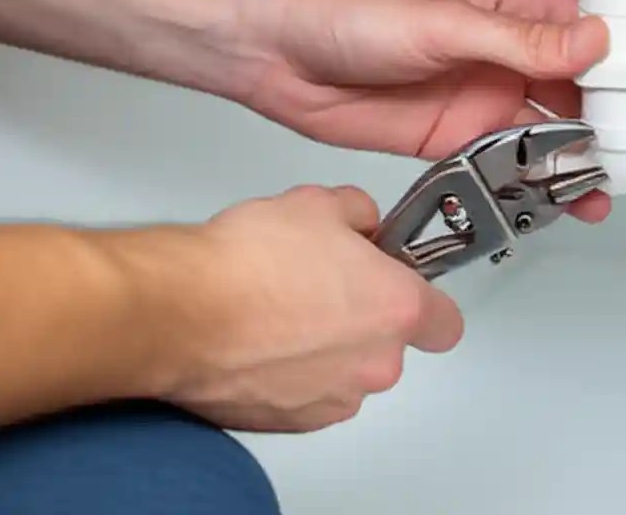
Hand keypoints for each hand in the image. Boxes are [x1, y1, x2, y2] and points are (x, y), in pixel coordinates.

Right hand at [152, 185, 461, 432]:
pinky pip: (306, 395)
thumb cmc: (245, 266)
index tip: (401, 286)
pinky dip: (289, 374)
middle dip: (362, 319)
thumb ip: (357, 214)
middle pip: (389, 345)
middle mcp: (375, 363)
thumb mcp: (316, 205)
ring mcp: (334, 398)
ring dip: (325, 350)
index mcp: (396, 309)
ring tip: (280, 311)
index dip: (423, 302)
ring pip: (346, 372)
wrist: (180, 313)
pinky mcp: (292, 421)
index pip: (445, 321)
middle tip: (322, 286)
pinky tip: (259, 340)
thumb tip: (360, 223)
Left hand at [237, 0, 625, 222]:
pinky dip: (539, 183)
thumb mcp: (442, 20)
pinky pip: (510, 163)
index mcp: (508, 3)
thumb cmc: (343, 9)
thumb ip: (519, 40)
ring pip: (553, 132)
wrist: (275, 52)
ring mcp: (482, 96)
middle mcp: (504, 50)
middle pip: (584, 88)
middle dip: (623, 121)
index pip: (592, 29)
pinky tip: (562, 199)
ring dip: (587, 159)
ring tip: (618, 187)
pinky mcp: (455, 137)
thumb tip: (591, 41)